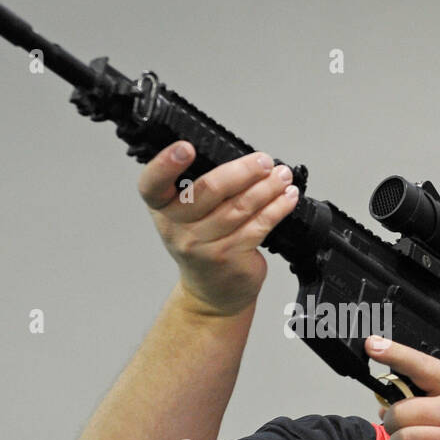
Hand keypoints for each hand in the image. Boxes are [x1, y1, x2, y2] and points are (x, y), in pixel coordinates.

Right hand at [137, 142, 299, 316]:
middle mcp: (177, 228)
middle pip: (209, 190)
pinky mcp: (229, 257)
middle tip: (263, 161)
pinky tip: (287, 198)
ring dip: (267, 187)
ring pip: (240, 207)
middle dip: (243, 170)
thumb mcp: (186, 216)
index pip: (152, 184)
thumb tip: (242, 157)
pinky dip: (277, 208)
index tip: (186, 147)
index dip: (165, 164)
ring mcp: (203, 245)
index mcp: (162, 209)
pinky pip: (258, 226)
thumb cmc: (202, 244)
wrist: (212, 292)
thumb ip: (199, 187)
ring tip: (282, 175)